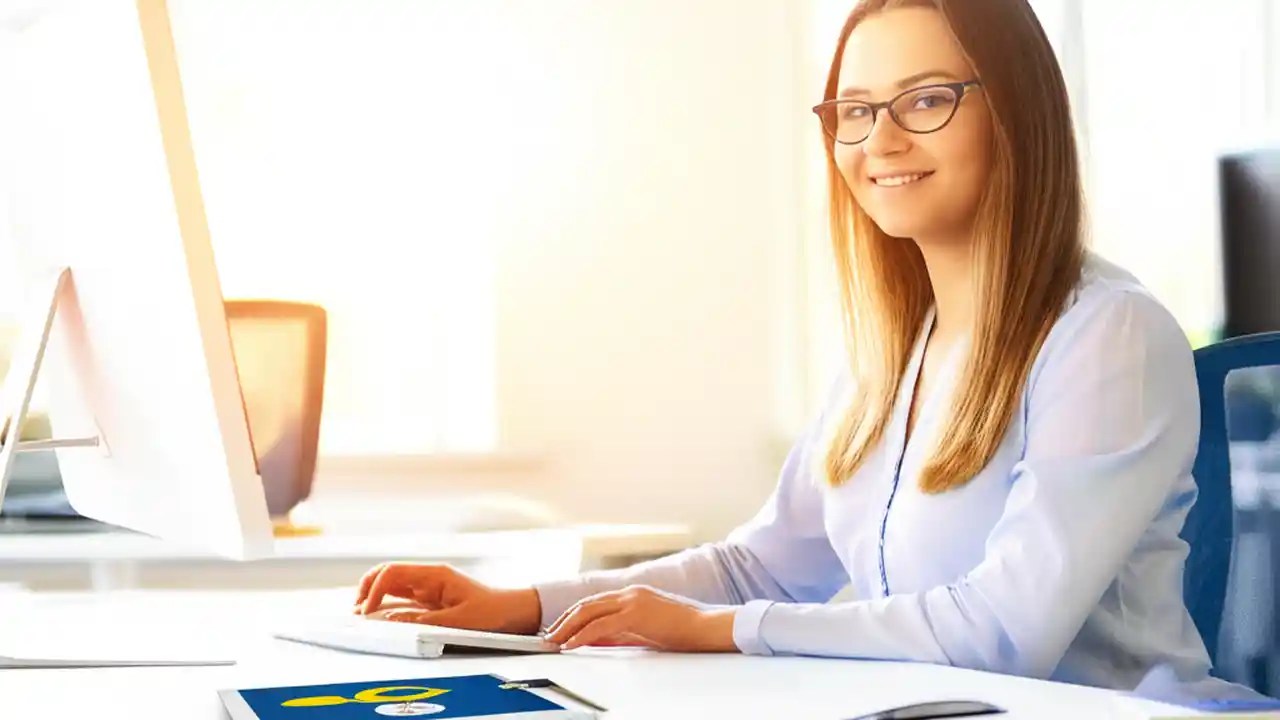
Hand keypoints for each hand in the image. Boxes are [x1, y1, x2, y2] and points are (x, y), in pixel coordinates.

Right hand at [353, 562, 541, 634]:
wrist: (513, 612)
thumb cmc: (493, 611)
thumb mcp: (460, 620)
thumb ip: (426, 621)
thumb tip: (393, 622)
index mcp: (435, 575)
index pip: (394, 573)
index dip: (374, 590)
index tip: (366, 612)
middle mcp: (428, 578)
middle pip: (387, 574)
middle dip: (367, 588)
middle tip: (356, 610)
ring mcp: (428, 589)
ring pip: (392, 586)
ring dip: (374, 596)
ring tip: (360, 614)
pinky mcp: (430, 601)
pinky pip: (401, 600)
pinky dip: (386, 606)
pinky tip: (378, 617)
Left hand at [544, 585, 737, 651]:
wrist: (706, 627)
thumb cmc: (684, 630)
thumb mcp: (648, 628)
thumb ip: (625, 629)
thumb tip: (602, 637)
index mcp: (634, 593)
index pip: (595, 602)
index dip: (575, 615)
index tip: (561, 627)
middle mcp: (630, 592)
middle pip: (587, 604)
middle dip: (565, 620)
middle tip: (550, 635)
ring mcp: (632, 600)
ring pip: (589, 611)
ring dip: (568, 627)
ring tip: (554, 641)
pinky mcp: (635, 613)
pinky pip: (600, 626)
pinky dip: (581, 635)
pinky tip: (571, 645)